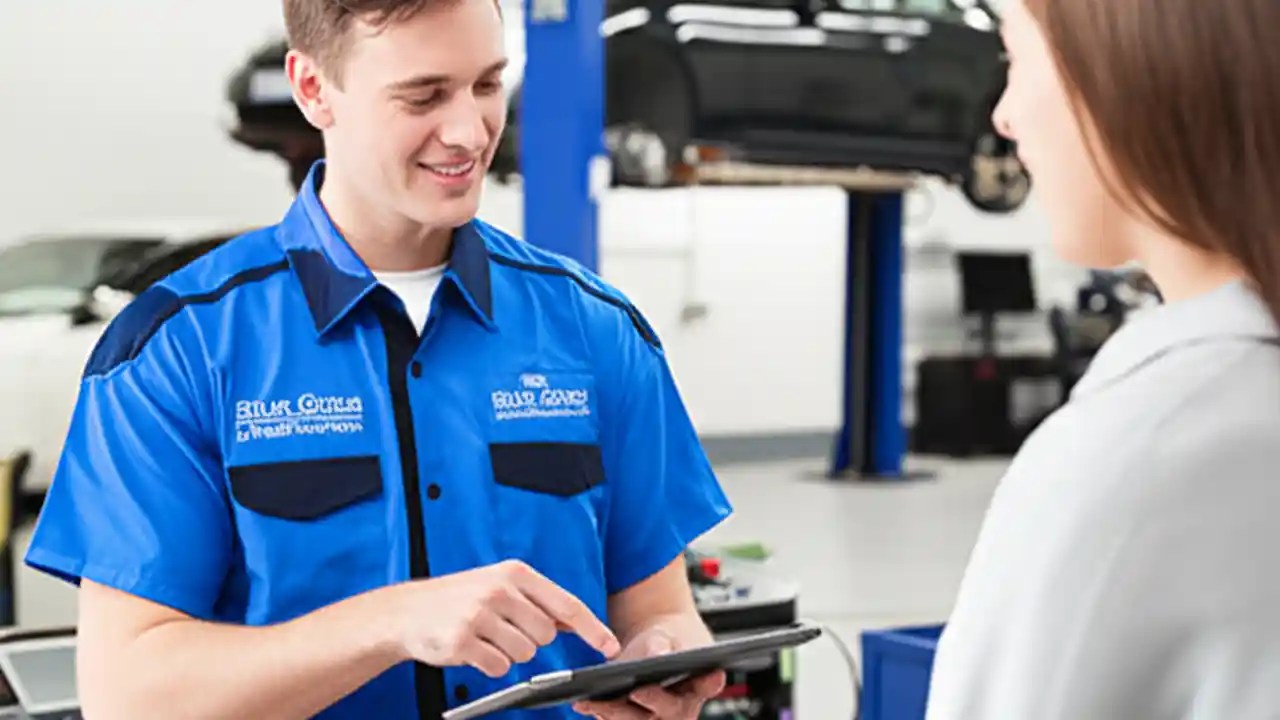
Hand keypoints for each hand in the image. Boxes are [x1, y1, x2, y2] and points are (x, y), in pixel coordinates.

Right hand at [390, 560, 620, 677]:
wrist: (406, 611)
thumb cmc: (458, 598)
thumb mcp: (499, 585)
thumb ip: (536, 601)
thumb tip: (572, 622)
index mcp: (515, 573)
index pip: (566, 604)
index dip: (592, 628)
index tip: (611, 645)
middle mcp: (500, 590)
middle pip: (545, 634)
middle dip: (530, 639)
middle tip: (503, 629)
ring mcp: (480, 615)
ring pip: (523, 653)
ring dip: (507, 653)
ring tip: (483, 636)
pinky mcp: (463, 641)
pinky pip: (498, 667)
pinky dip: (489, 665)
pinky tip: (471, 648)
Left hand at [572, 626, 724, 719]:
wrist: (653, 646)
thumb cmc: (666, 640)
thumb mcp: (665, 634)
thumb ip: (662, 645)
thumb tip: (659, 656)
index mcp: (701, 684)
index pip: (710, 684)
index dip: (709, 681)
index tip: (707, 674)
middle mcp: (682, 707)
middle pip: (670, 710)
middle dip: (654, 700)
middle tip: (638, 691)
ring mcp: (657, 718)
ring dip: (617, 713)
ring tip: (596, 702)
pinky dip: (601, 712)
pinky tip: (585, 703)